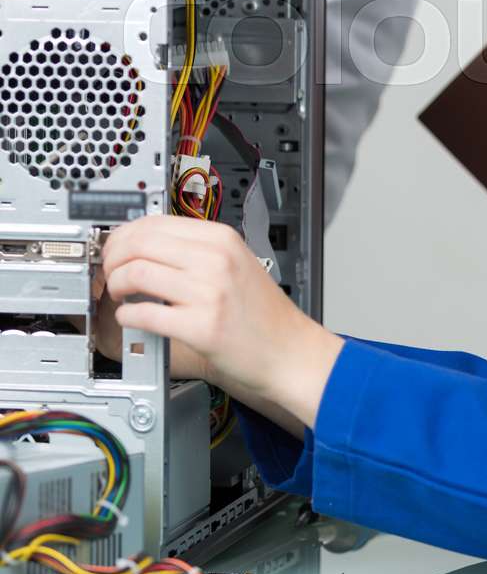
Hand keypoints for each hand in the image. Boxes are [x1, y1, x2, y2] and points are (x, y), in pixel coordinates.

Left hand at [101, 218, 342, 427]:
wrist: (290, 351)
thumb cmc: (263, 314)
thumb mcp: (236, 262)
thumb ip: (196, 250)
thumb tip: (145, 244)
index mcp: (221, 238)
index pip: (154, 222)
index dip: (123, 235)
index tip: (115, 248)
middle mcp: (215, 260)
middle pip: (139, 244)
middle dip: (112, 259)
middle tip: (110, 273)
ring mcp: (209, 292)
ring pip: (136, 274)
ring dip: (116, 286)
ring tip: (121, 296)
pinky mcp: (202, 327)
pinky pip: (145, 314)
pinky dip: (127, 316)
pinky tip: (132, 318)